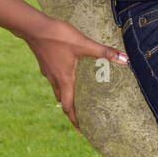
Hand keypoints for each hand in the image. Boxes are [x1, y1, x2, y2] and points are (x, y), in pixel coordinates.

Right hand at [24, 15, 129, 133]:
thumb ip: (103, 52)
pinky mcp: (45, 63)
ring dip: (66, 96)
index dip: (74, 120)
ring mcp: (48, 71)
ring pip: (57, 89)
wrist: (33, 26)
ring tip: (77, 97)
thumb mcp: (83, 44)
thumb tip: (124, 59)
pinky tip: (68, 74)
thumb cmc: (57, 37)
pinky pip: (54, 78)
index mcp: (64, 80)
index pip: (67, 106)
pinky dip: (62, 82)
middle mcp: (54, 79)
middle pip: (62, 100)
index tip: (81, 130)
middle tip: (82, 116)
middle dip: (72, 110)